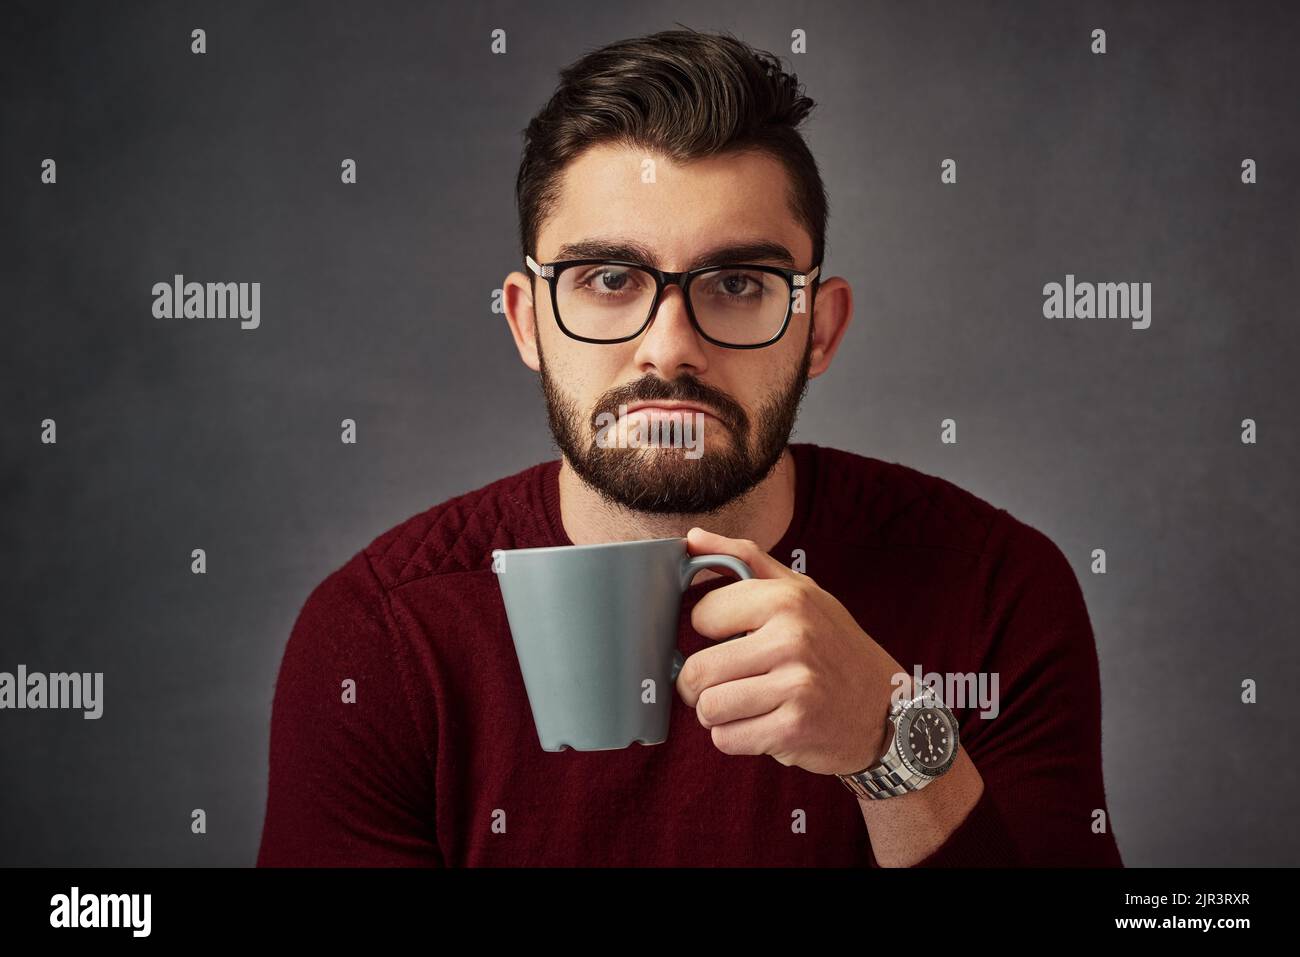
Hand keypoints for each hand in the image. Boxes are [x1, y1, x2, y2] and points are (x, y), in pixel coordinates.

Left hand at [676, 527, 908, 776]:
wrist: (886, 707)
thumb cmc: (832, 644)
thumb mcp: (799, 590)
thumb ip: (743, 560)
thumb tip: (692, 538)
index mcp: (786, 598)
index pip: (700, 616)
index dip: (710, 631)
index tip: (733, 637)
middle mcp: (792, 639)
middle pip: (695, 671)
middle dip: (701, 684)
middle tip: (730, 681)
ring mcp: (795, 686)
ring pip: (707, 708)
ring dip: (718, 713)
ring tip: (748, 703)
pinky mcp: (794, 729)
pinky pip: (726, 739)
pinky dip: (736, 737)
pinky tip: (762, 724)